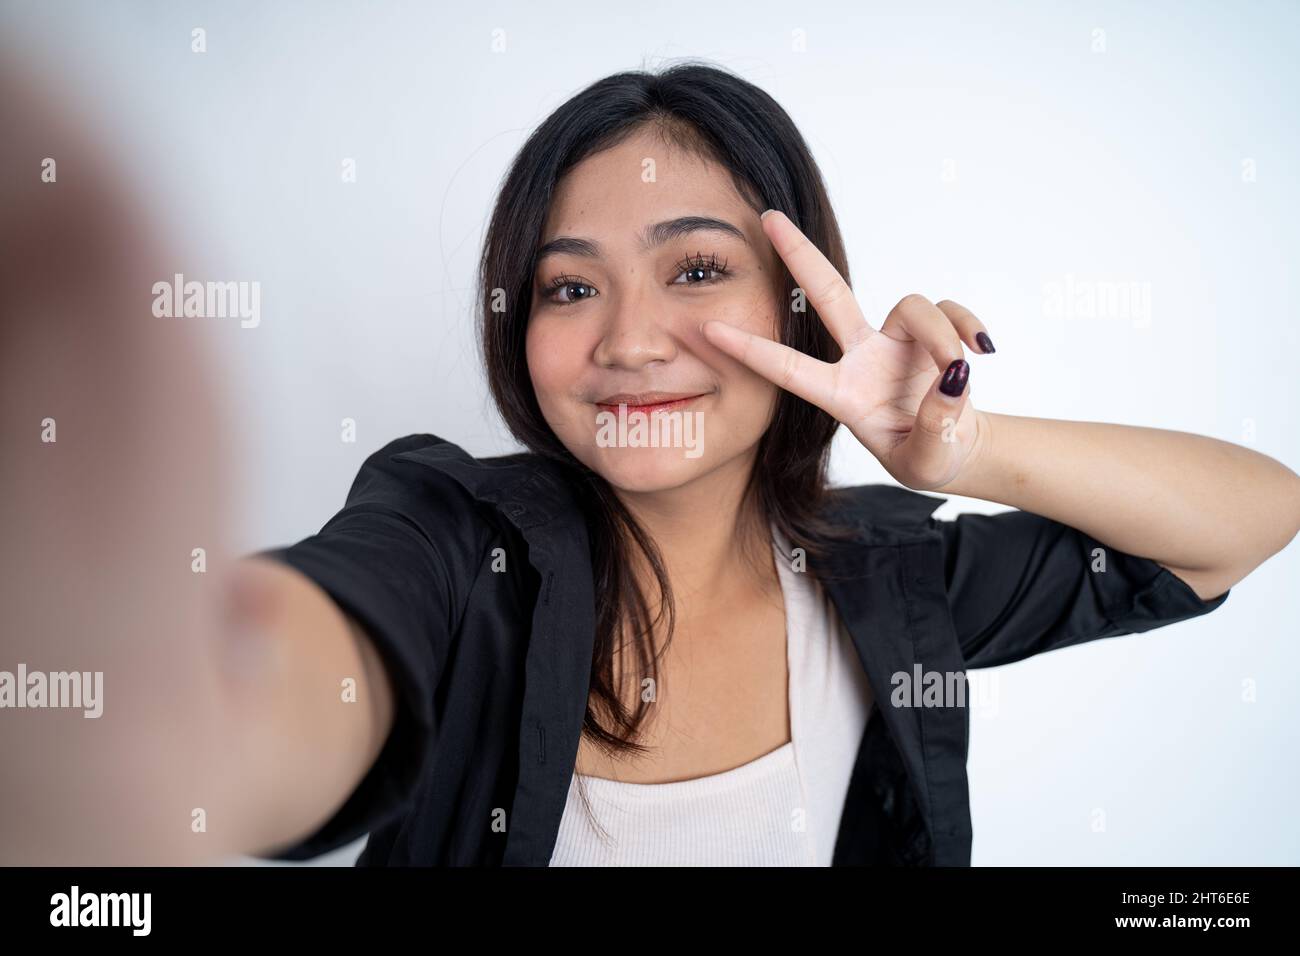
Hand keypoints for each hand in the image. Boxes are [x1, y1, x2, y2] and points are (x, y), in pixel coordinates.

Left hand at [700, 209, 994, 490]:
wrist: (958, 450)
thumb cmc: (927, 458)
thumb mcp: (927, 463)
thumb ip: (936, 428)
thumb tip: (953, 378)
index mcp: (842, 396)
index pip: (788, 370)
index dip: (751, 350)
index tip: (709, 330)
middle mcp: (861, 359)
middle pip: (828, 293)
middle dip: (799, 255)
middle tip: (769, 217)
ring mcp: (894, 342)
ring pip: (911, 306)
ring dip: (940, 333)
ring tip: (961, 370)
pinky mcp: (930, 333)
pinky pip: (948, 310)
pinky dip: (967, 325)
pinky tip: (981, 351)